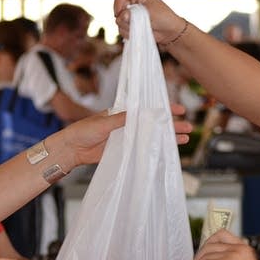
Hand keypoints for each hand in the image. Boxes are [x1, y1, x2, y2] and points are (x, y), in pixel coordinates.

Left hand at [59, 106, 192, 167]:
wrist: (72, 148)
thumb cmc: (84, 130)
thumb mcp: (104, 122)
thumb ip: (123, 119)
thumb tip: (142, 114)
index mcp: (124, 112)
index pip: (148, 108)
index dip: (165, 108)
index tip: (179, 110)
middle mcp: (129, 123)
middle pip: (154, 123)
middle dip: (171, 125)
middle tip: (188, 127)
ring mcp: (128, 137)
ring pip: (151, 136)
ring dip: (167, 138)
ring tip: (184, 139)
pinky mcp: (124, 150)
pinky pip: (143, 149)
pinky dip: (154, 149)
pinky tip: (167, 151)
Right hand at [113, 0, 185, 43]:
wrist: (169, 31)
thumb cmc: (164, 18)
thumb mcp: (149, 13)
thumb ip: (134, 14)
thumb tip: (122, 16)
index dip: (118, 3)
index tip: (119, 14)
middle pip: (117, 5)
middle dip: (123, 17)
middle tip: (132, 22)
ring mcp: (131, 11)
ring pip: (118, 19)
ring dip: (127, 26)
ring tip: (140, 27)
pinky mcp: (130, 21)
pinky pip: (121, 27)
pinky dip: (128, 31)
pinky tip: (138, 31)